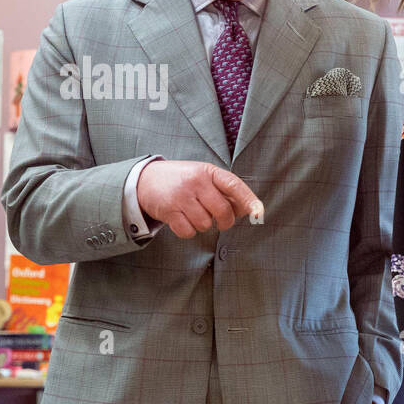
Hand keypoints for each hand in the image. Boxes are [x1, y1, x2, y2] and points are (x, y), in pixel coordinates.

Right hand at [136, 160, 262, 238]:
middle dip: (225, 222)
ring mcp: (181, 196)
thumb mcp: (203, 177)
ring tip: (194, 214)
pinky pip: (188, 231)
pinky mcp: (168, 210)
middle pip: (222, 211)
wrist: (144, 179)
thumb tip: (248, 210)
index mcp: (207, 171)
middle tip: (221, 222)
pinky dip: (189, 231)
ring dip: (203, 225)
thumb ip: (224, 191)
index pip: (234, 185)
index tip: (258, 213)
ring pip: (205, 224)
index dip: (248, 200)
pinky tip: (183, 220)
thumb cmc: (182, 180)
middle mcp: (195, 182)